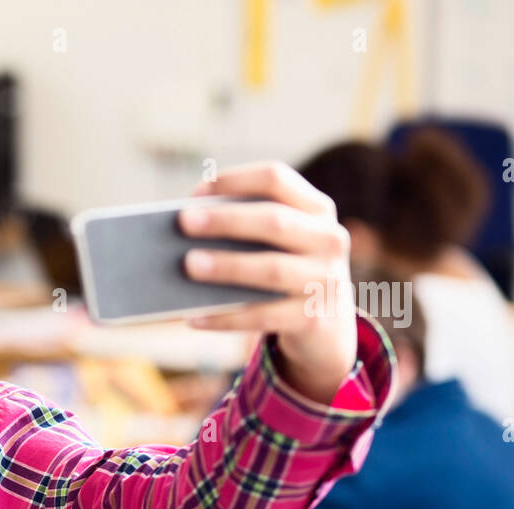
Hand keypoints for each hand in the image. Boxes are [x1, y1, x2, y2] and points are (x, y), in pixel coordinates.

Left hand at [179, 161, 357, 404]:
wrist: (325, 325)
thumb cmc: (284, 272)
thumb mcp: (279, 244)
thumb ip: (246, 229)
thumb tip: (188, 230)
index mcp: (316, 209)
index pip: (276, 179)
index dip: (235, 180)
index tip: (196, 192)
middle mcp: (329, 239)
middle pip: (275, 221)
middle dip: (227, 220)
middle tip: (184, 222)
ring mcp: (326, 280)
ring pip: (272, 269)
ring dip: (227, 266)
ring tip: (189, 265)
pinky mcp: (314, 319)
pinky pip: (263, 316)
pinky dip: (225, 317)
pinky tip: (194, 317)